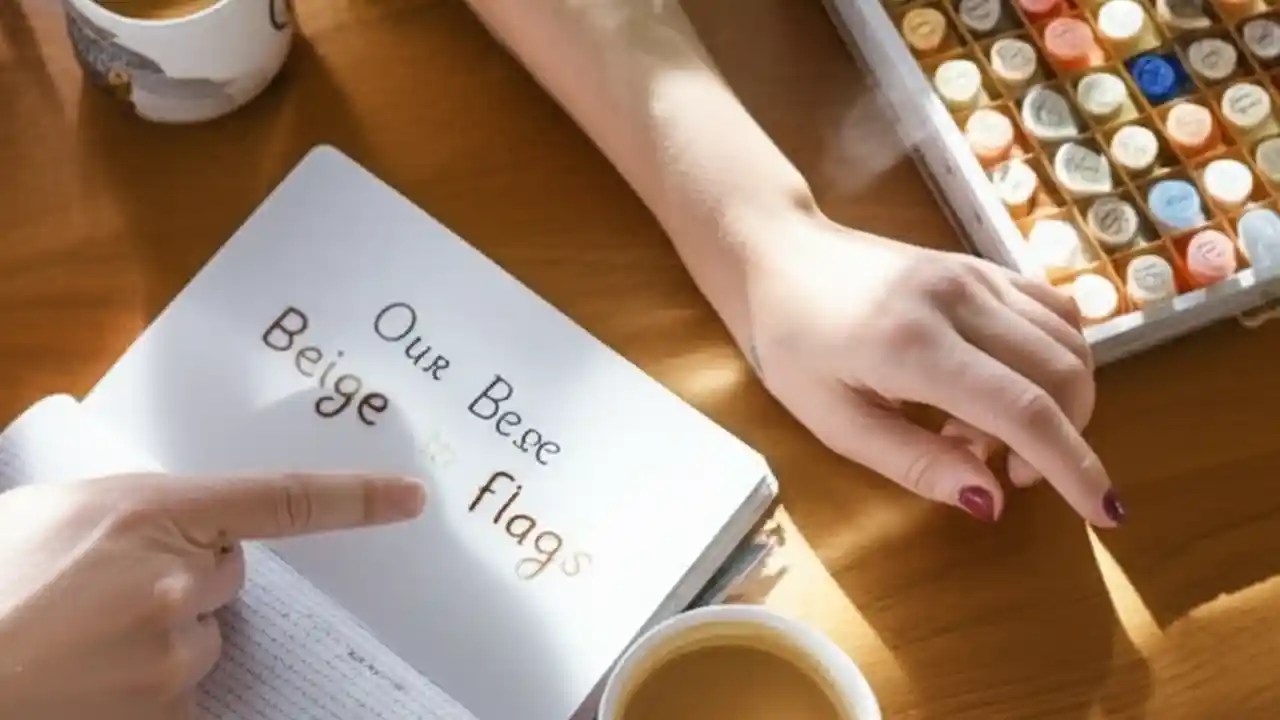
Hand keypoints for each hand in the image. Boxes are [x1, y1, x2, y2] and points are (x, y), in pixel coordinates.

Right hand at [0, 472, 425, 719]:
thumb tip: (188, 529)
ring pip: (205, 638)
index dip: (356, 498)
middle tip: (109, 592)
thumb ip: (138, 513)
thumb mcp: (58, 513)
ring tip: (86, 640)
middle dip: (188, 581)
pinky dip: (149, 687)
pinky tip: (93, 679)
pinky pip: (184, 692)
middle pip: (228, 576)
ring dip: (167, 637)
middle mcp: (178, 582)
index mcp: (154, 512)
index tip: (413, 499)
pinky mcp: (166, 713)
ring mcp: (174, 654)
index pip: (284, 499)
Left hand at [741, 209, 1120, 525]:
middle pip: (1062, 374)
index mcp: (913, 346)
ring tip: (986, 431)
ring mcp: (974, 275)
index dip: (1073, 465)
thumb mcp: (834, 421)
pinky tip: (1009, 384)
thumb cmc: (791, 345)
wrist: (778, 254)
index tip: (1103, 512)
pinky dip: (1055, 358)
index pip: (1023, 409)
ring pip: (1068, 341)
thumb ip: (914, 462)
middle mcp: (958, 301)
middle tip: (1002, 472)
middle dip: (1062, 440)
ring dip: (1056, 402)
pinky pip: (1053, 310)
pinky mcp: (981, 265)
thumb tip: (990, 499)